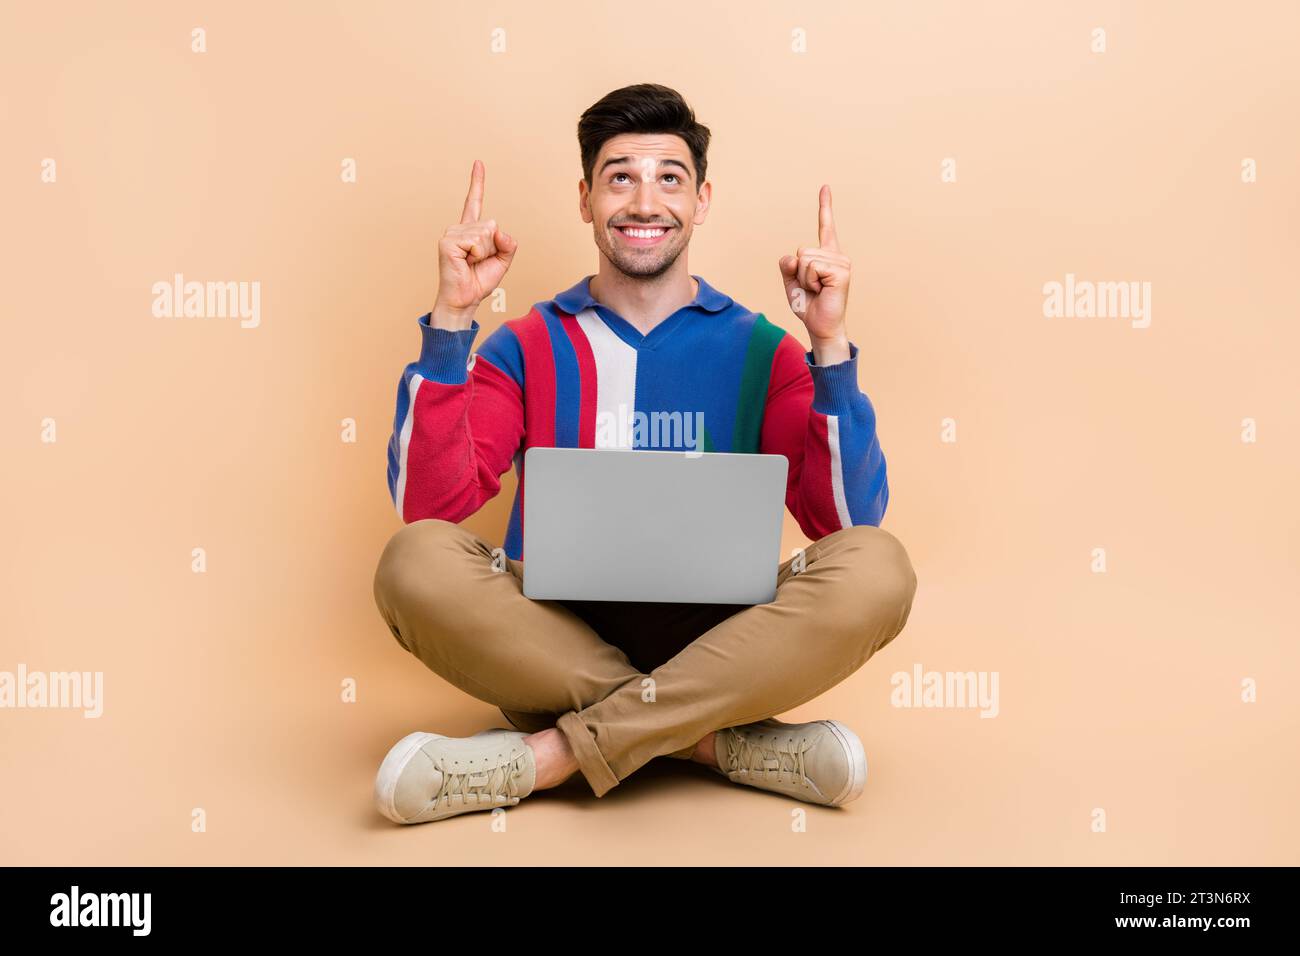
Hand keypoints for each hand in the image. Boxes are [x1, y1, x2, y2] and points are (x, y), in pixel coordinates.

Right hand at [433, 159, 517, 327]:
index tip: (478, 163)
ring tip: (471, 263)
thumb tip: (499, 230)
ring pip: (485, 233)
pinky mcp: (448, 242)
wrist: (465, 300)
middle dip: (493, 247)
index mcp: (471, 230)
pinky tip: (466, 263)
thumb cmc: (479, 281)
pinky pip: (476, 241)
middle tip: (478, 262)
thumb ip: (508, 244)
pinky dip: (477, 255)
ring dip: (485, 253)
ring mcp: (451, 234)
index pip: (474, 202)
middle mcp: (459, 228)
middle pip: (492, 225)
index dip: (477, 182)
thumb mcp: (502, 261)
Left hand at [778, 184, 851, 362]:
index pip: (825, 226)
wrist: (820, 326)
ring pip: (805, 259)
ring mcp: (841, 263)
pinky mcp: (842, 272)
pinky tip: (822, 290)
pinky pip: (812, 268)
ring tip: (817, 290)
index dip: (825, 206)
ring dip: (804, 279)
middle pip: (801, 251)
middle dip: (798, 273)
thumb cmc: (808, 305)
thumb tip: (793, 256)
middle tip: (812, 288)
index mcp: (826, 255)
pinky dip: (810, 282)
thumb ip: (787, 266)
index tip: (825, 187)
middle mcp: (836, 255)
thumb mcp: (791, 283)